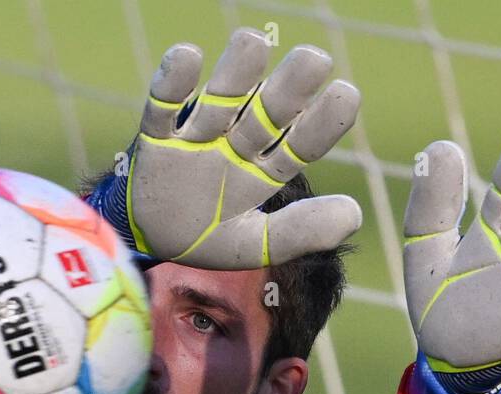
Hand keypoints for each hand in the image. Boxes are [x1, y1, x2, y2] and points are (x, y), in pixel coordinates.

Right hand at [88, 27, 362, 269]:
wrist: (147, 239)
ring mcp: (197, 137)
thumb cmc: (207, 236)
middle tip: (314, 59)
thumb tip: (354, 215)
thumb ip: (302, 231)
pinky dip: (172, 84)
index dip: (322, 122)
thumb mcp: (256, 244)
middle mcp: (237, 143)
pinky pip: (163, 109)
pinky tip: (187, 55)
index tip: (346, 95)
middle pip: (267, 113)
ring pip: (220, 101)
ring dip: (235, 74)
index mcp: (266, 168)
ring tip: (252, 42)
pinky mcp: (157, 138)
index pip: (301, 143)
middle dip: (289, 88)